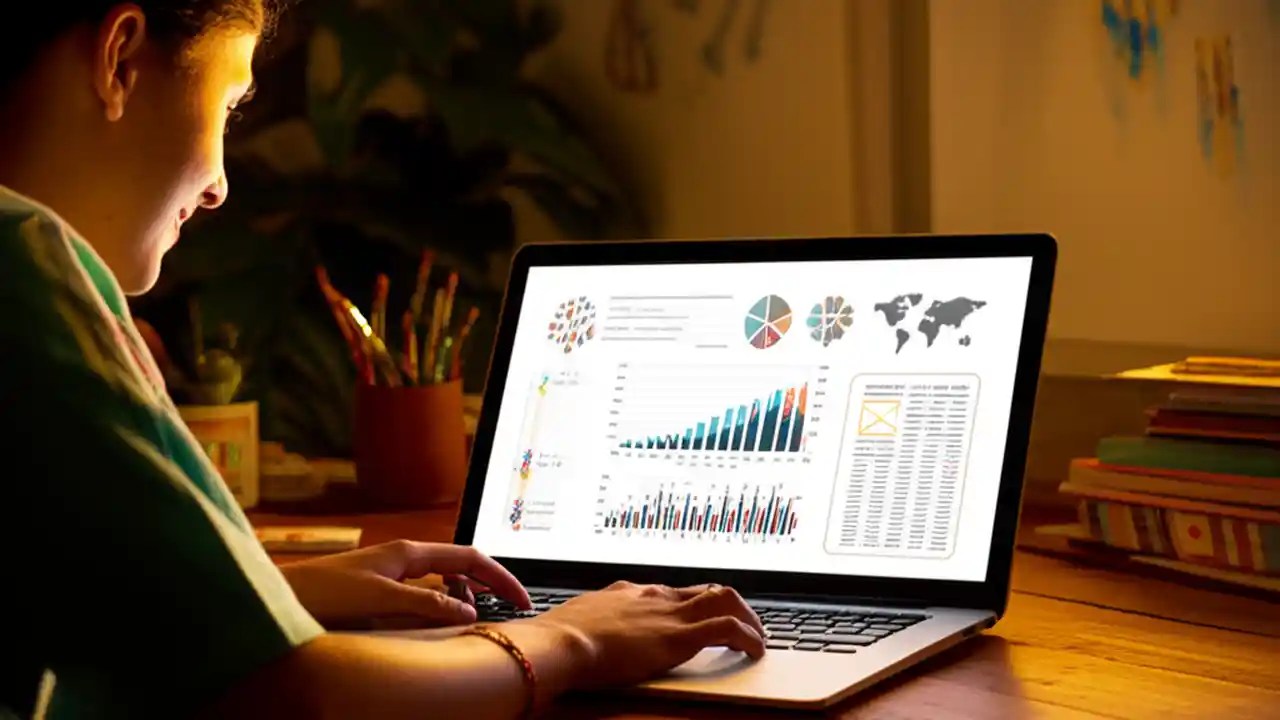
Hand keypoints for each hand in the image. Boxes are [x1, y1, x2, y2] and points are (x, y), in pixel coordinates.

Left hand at [280, 540, 530, 627]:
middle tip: (507, 613)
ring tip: (471, 621)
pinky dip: (441, 605)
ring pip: (445, 581)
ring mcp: (393, 572)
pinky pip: (425, 594)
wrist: (277, 597)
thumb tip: (469, 610)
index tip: (522, 600)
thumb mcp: (381, 600)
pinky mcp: (381, 589)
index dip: (502, 578)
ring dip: (464, 598)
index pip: (472, 557)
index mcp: (410, 552)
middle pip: (463, 566)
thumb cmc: (323, 592)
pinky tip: (437, 623)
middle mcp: (405, 558)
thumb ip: (426, 603)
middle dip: (489, 586)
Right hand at [511, 581, 765, 689]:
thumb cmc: (557, 638)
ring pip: (725, 599)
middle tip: (741, 623)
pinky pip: (728, 629)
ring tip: (756, 635)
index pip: (671, 591)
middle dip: (727, 605)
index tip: (698, 614)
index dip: (690, 603)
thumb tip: (573, 635)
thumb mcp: (574, 624)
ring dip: (746, 617)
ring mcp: (669, 613)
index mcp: (628, 592)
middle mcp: (653, 595)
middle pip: (703, 589)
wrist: (560, 642)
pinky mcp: (680, 636)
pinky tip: (755, 649)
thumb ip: (586, 625)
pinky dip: (748, 637)